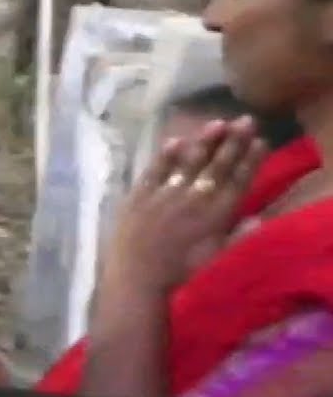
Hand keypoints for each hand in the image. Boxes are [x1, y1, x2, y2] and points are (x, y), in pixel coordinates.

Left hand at [107, 116, 267, 292]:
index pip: (238, 182)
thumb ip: (236, 236)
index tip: (260, 141)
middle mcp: (193, 199)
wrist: (137, 276)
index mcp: (215, 215)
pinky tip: (175, 139)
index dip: (250, 161)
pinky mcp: (140, 194)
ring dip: (204, 142)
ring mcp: (165, 193)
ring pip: (189, 162)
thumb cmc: (179, 272)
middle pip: (217, 166)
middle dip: (233, 142)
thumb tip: (258, 218)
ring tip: (217, 122)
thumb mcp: (215, 256)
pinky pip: (155, 169)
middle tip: (246, 120)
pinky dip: (165, 154)